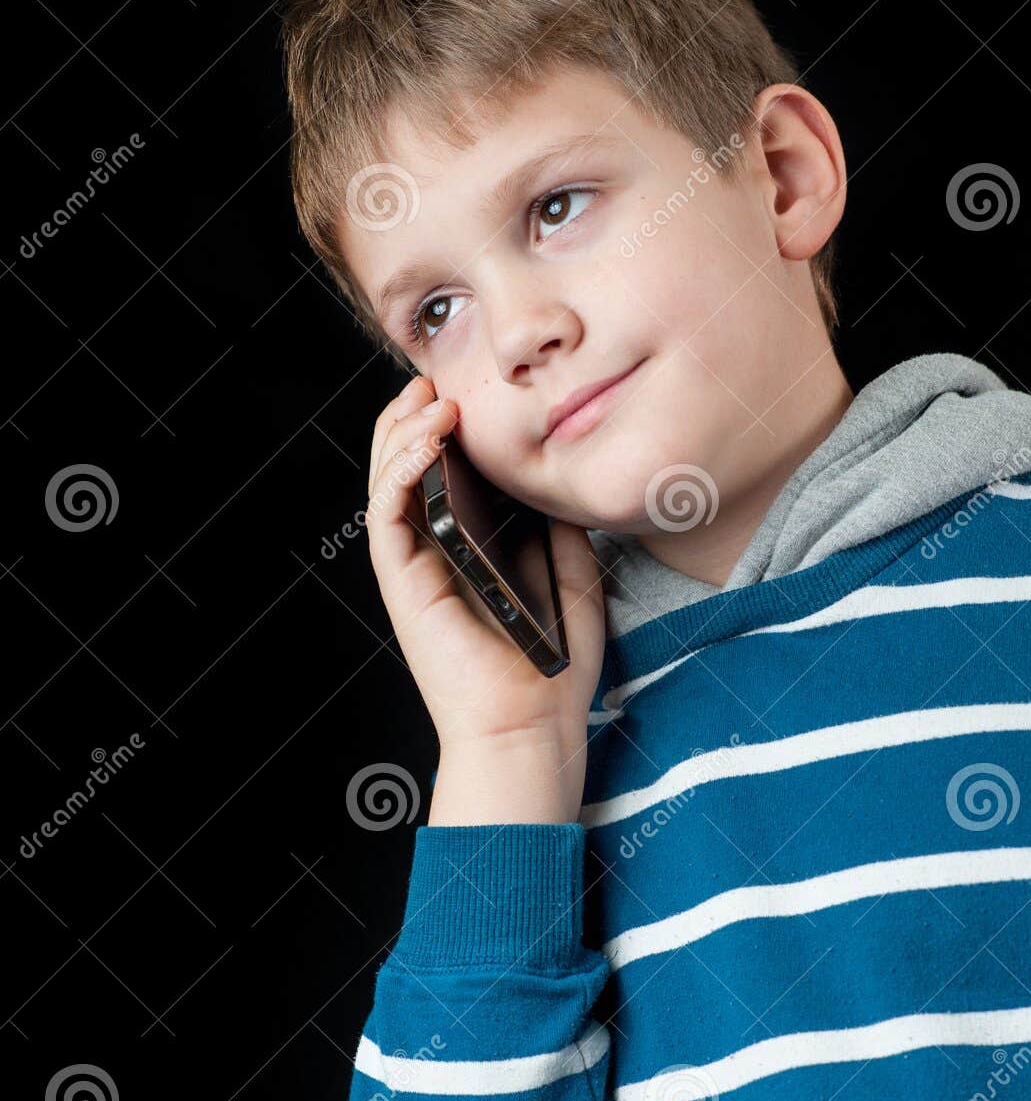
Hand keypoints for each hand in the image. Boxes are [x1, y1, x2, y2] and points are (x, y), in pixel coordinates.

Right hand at [364, 375, 605, 753]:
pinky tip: (427, 439)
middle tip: (436, 380)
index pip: (442, 472)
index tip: (468, 390)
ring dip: (403, 432)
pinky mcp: (402, 581)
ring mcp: (413, 565)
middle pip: (404, 466)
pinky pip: (387, 514)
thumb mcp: (572, 570)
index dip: (443, 426)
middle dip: (413, 416)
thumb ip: (556, 521)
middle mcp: (432, 550)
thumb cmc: (552, 659)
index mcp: (467, 546)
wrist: (532, 720)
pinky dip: (400, 470)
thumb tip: (550, 473)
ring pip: (387, 481)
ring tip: (432, 399)